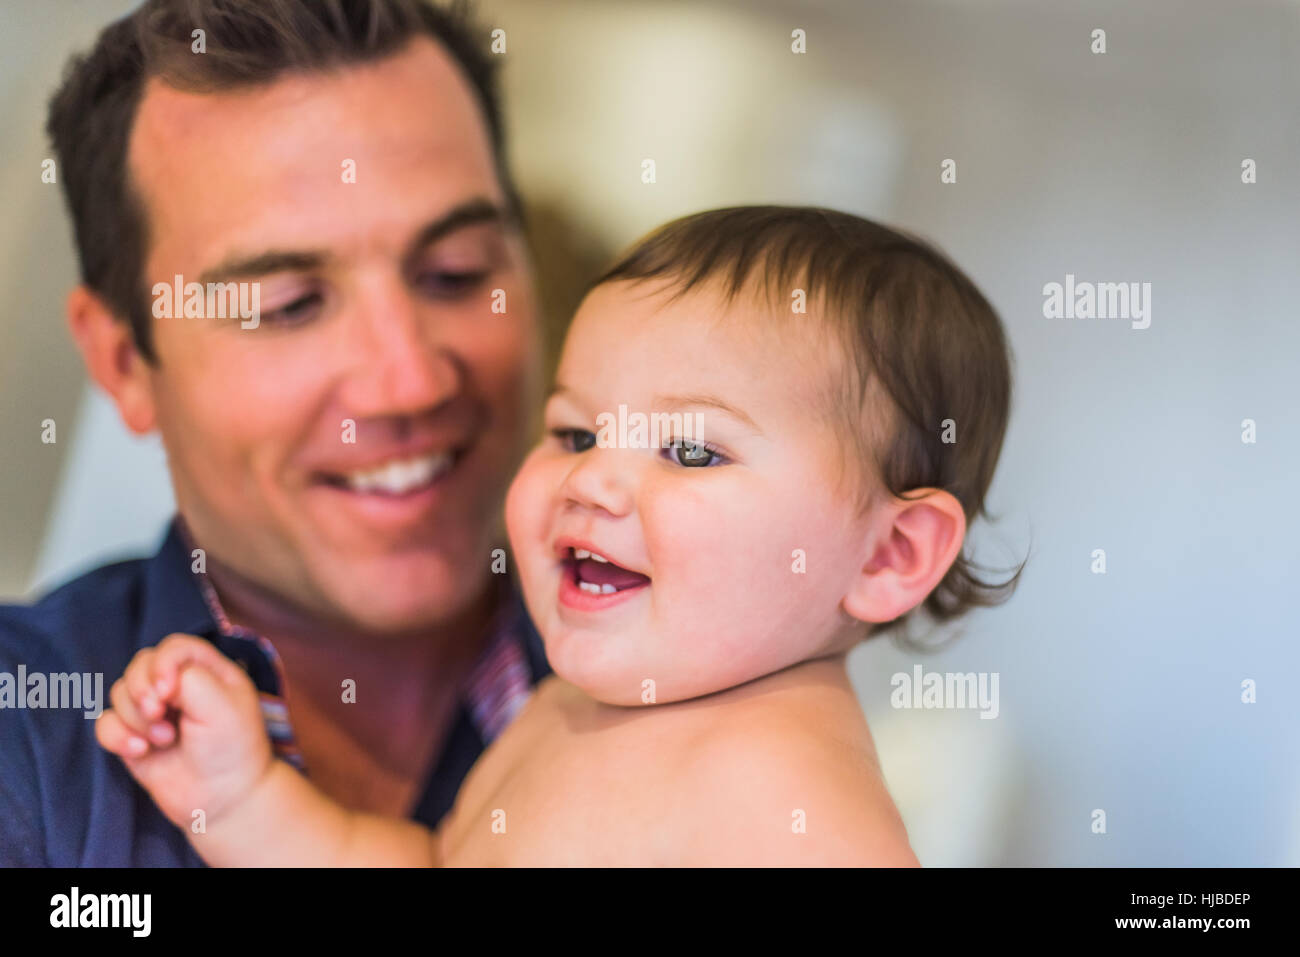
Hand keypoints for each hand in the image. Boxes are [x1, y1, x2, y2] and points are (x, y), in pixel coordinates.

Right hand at [96, 633, 273, 829]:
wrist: (223, 799)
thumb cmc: (232, 748)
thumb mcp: (222, 707)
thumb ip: (189, 680)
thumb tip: (158, 682)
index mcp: (206, 671)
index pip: (173, 647)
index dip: (162, 664)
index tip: (167, 692)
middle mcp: (178, 687)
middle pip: (140, 665)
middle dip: (142, 690)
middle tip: (159, 714)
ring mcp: (154, 712)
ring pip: (119, 693)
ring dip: (136, 718)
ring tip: (164, 740)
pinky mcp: (134, 737)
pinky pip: (106, 724)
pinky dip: (117, 736)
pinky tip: (140, 752)